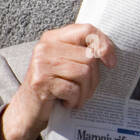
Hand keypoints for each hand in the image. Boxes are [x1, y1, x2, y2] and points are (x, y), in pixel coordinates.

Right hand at [0, 23, 117, 139]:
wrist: (27, 110)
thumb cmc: (53, 87)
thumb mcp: (66, 64)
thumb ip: (82, 53)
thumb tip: (109, 53)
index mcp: (54, 38)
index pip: (86, 29)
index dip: (103, 44)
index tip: (111, 62)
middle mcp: (46, 47)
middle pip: (89, 57)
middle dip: (93, 79)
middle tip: (84, 90)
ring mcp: (41, 63)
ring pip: (84, 73)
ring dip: (84, 92)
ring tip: (75, 97)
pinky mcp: (41, 82)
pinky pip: (73, 90)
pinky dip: (74, 100)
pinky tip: (66, 103)